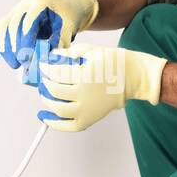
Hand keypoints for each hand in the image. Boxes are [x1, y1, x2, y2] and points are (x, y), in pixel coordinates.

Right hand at [0, 0, 98, 67]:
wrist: (68, 6)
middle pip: (13, 24)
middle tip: (22, 64)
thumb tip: (48, 61)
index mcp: (41, 3)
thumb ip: (59, 43)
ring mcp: (17, 10)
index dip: (26, 40)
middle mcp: (25, 4)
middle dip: (15, 47)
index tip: (28, 57)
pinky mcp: (12, 18)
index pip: (28, 20)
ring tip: (14, 65)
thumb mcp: (69, 29)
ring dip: (4, 47)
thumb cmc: (70, 18)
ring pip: (3, 27)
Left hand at [37, 43, 167, 131]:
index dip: (46, 69)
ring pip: (59, 110)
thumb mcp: (93, 51)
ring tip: (44, 95)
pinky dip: (55, 124)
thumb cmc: (114, 62)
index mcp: (84, 75)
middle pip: (55, 91)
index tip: (42, 66)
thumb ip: (71, 52)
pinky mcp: (90, 118)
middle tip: (43, 79)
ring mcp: (87, 109)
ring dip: (47, 102)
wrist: (133, 78)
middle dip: (45, 84)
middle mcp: (84, 94)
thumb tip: (53, 55)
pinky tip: (46, 116)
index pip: (56, 73)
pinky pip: (69, 126)